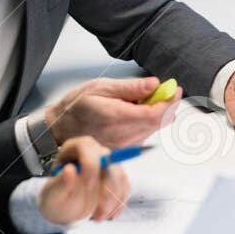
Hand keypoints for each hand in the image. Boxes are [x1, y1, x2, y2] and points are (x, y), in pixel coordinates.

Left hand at [37, 135, 132, 223]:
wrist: (63, 207)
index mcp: (74, 148)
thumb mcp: (51, 194)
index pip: (87, 147)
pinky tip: (108, 215)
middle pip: (109, 161)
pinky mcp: (117, 178)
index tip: (88, 186)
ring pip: (120, 177)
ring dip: (113, 200)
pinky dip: (119, 203)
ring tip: (98, 218)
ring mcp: (108, 164)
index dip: (91, 164)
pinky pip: (125, 188)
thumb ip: (60, 184)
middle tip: (98, 211)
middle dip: (107, 188)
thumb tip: (70, 170)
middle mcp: (93, 152)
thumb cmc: (55, 197)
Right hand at [46, 76, 179, 147]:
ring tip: (150, 98)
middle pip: (159, 123)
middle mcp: (123, 136)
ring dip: (159, 114)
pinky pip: (144, 135)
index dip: (169, 102)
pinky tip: (139, 111)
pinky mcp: (123, 149)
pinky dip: (148, 121)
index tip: (174, 89)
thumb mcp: (101, 87)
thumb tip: (155, 84)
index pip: (156, 114)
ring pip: (153, 129)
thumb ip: (131, 88)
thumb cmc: (76, 106)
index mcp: (117, 117)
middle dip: (168, 106)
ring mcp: (124, 145)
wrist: (59, 128)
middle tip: (167, 91)